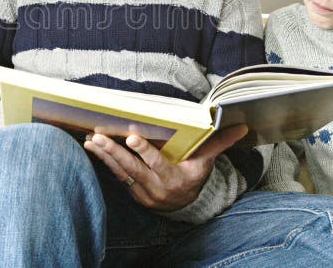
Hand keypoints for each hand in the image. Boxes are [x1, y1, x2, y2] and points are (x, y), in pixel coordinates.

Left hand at [83, 124, 247, 210]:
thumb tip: (240, 126)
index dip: (145, 152)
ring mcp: (142, 192)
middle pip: (132, 169)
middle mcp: (157, 188)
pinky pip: (116, 176)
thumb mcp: (206, 161)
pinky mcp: (132, 192)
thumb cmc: (195, 175)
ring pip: (121, 173)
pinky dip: (105, 162)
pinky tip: (93, 148)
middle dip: (115, 152)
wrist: (186, 205)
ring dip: (105, 156)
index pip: (158, 165)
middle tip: (99, 137)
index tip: (132, 137)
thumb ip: (219, 143)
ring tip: (92, 140)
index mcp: (175, 179)